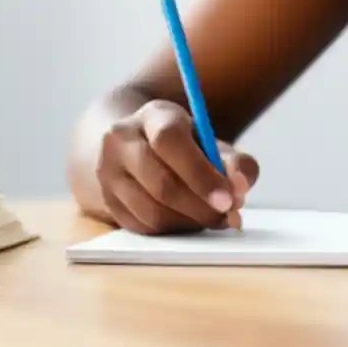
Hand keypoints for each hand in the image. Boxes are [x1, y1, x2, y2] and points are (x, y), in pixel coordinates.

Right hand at [95, 99, 259, 234]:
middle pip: (160, 183)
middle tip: (229, 215)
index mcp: (151, 116)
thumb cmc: (180, 145)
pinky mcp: (107, 202)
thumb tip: (240, 188)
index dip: (200, 173)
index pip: (169, 141)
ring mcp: (108, 173)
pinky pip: (145, 227)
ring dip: (190, 222)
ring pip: (152, 212)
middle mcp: (121, 141)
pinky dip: (174, 230)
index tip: (228, 198)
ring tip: (214, 218)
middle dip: (201, 206)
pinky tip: (190, 221)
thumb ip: (233, 161)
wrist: (132, 144)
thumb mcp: (208, 140)